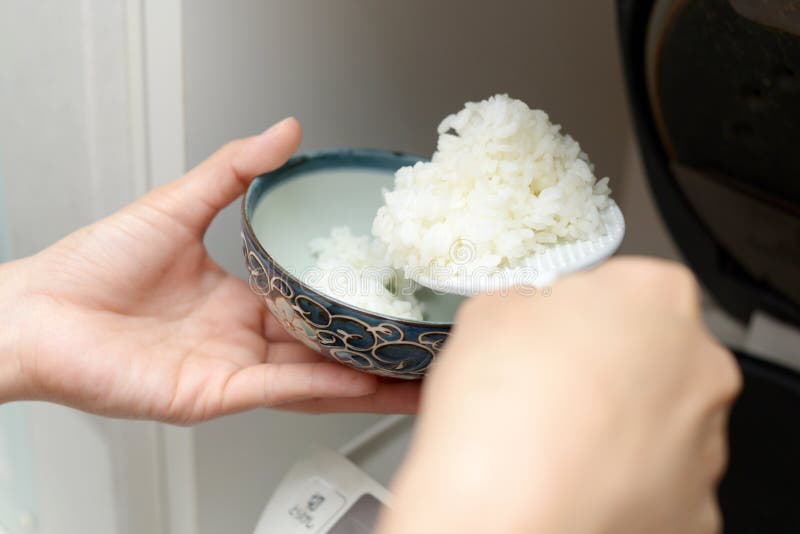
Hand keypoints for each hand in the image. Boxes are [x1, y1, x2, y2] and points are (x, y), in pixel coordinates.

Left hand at [1, 118, 418, 421]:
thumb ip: (233, 170)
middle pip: (323, 345)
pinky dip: (323, 385)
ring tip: (415, 373)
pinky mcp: (213, 394)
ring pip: (313, 375)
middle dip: (373, 346)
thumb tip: (284, 132)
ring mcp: (231, 369)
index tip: (393, 293)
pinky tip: (364, 380)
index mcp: (237, 299)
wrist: (38, 312)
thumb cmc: (93, 265)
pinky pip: (279, 390)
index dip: (353, 300)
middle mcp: (240, 338)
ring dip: (365, 376)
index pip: (310, 301)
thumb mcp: (177, 204)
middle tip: (422, 342)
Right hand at [381, 258, 740, 533]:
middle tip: (544, 389)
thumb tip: (526, 316)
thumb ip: (525, 302)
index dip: (576, 312)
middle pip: (648, 352)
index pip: (622, 286)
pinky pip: (656, 479)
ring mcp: (704, 443)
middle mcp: (698, 368)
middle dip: (602, 365)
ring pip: (655, 419)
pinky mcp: (694, 507)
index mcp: (656, 298)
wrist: (505, 521)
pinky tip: (572, 482)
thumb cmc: (501, 415)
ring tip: (549, 443)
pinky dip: (622, 479)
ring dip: (613, 423)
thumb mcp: (488, 312)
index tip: (548, 336)